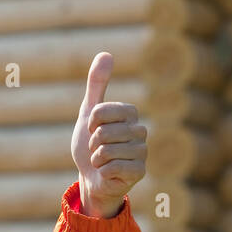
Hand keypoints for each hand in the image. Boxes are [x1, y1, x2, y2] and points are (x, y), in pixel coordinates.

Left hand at [70, 51, 146, 217]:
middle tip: (97, 149)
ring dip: (96, 158)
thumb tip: (106, 53)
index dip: (90, 123)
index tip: (92, 129)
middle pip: (103, 132)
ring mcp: (142, 152)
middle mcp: (140, 131)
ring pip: (107, 150)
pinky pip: (113, 166)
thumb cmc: (90, 145)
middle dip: (92, 143)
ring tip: (102, 161)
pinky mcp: (139, 171)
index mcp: (130, 114)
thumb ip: (97, 84)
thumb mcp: (89, 112)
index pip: (101, 111)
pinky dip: (103, 171)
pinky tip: (109, 173)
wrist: (91, 178)